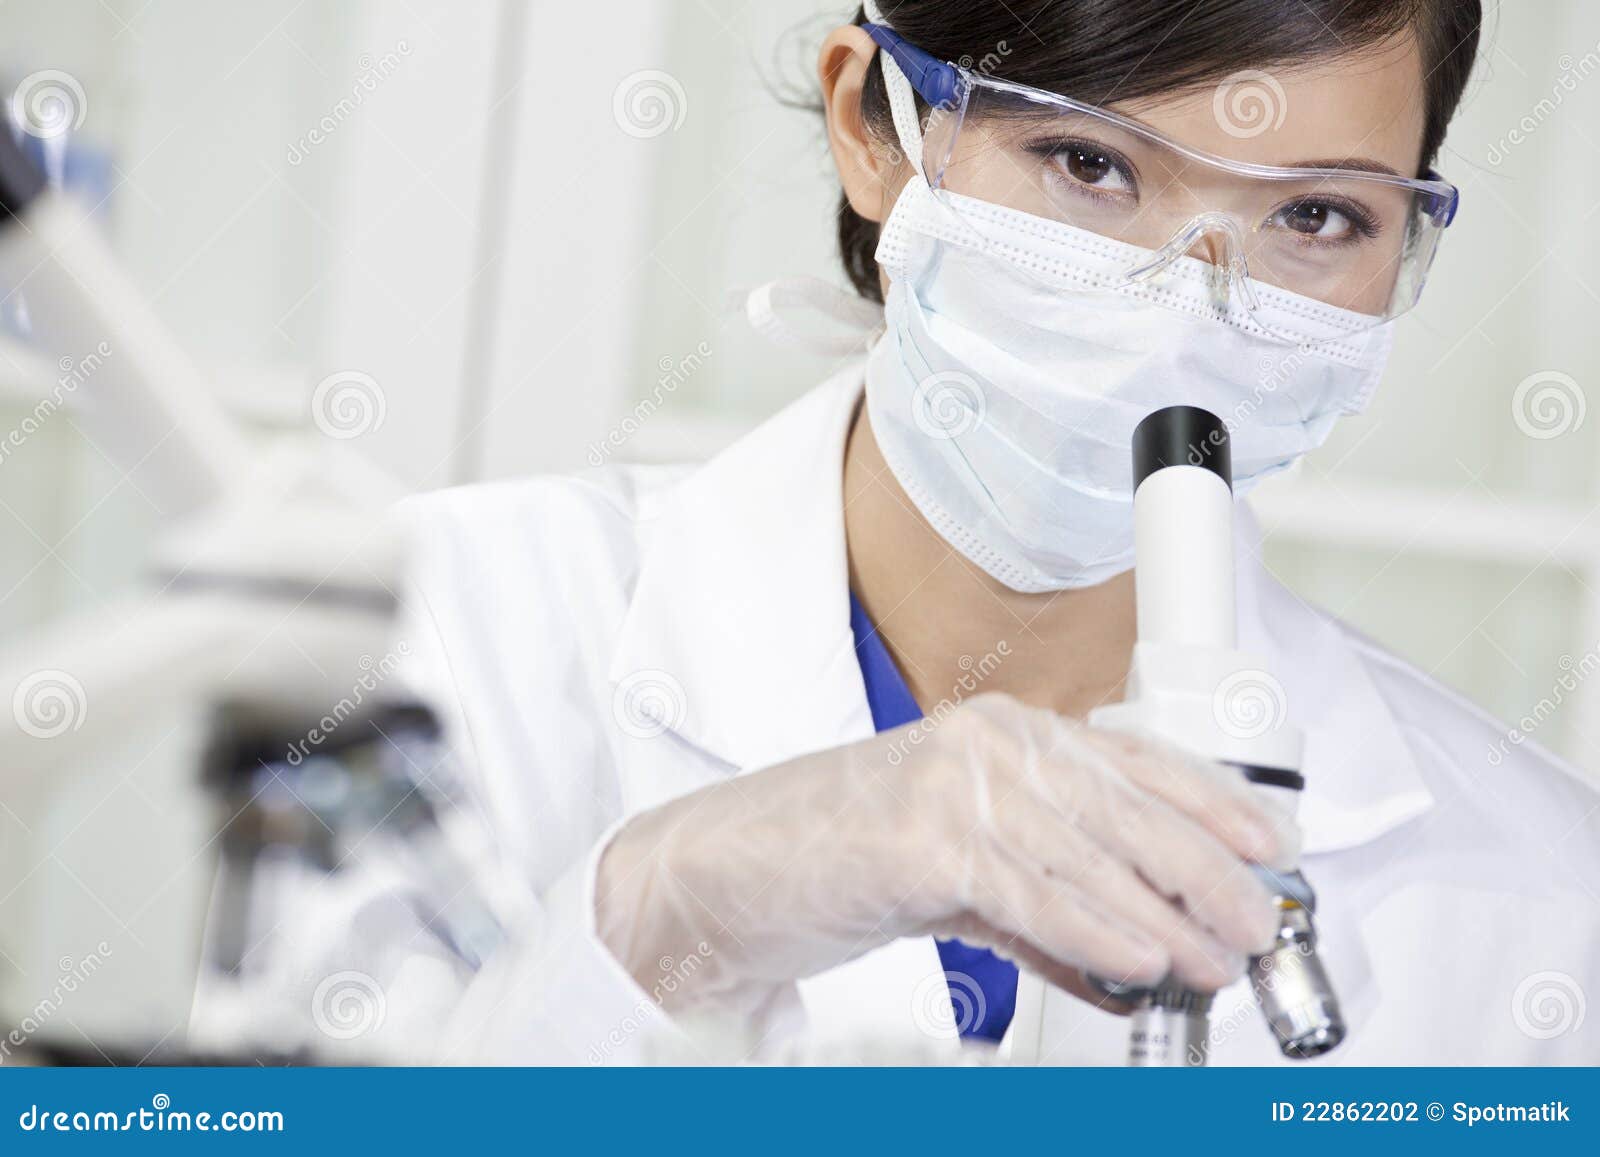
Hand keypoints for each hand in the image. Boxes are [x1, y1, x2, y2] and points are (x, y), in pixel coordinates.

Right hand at [595, 692, 1297, 1014]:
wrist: (731, 867)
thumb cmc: (844, 856)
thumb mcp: (966, 876)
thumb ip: (1049, 910)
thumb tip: (1138, 962)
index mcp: (1007, 733)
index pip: (1136, 757)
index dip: (1211, 802)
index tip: (1268, 847)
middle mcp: (990, 743)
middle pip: (1129, 808)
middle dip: (1207, 874)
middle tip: (1256, 926)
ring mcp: (953, 782)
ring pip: (1090, 856)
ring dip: (1165, 918)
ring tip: (1214, 963)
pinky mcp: (921, 837)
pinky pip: (1030, 893)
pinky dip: (1093, 932)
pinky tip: (1140, 961)